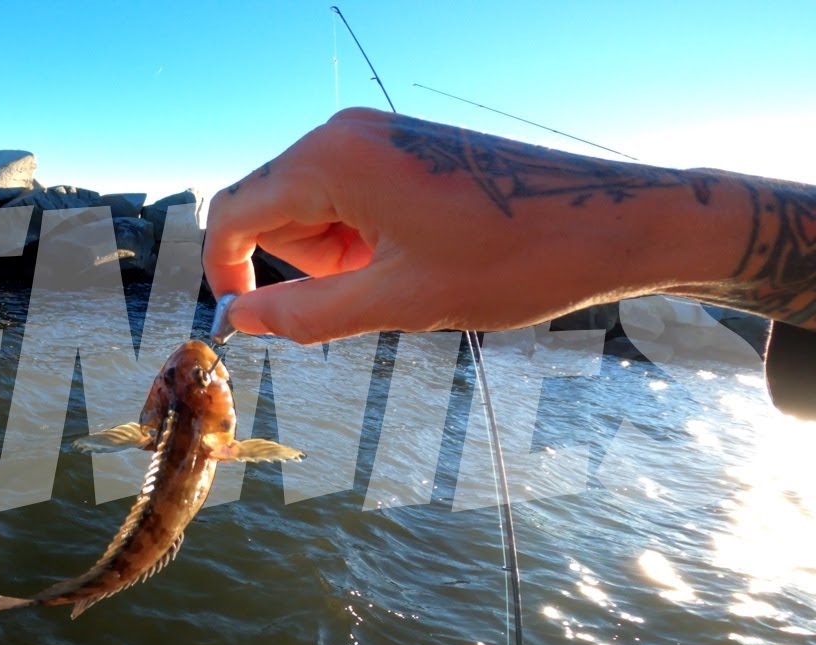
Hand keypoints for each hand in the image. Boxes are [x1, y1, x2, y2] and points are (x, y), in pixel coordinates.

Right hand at [203, 107, 750, 342]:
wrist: (608, 222)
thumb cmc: (510, 262)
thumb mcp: (397, 302)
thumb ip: (305, 314)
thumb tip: (240, 320)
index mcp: (331, 160)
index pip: (234, 213)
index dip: (227, 272)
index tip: (245, 320)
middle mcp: (343, 133)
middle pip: (272, 209)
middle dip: (304, 265)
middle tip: (373, 293)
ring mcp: (374, 135)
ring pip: (311, 208)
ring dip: (338, 256)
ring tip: (406, 273)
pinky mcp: (401, 147)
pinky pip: (347, 196)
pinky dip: (363, 238)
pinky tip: (417, 255)